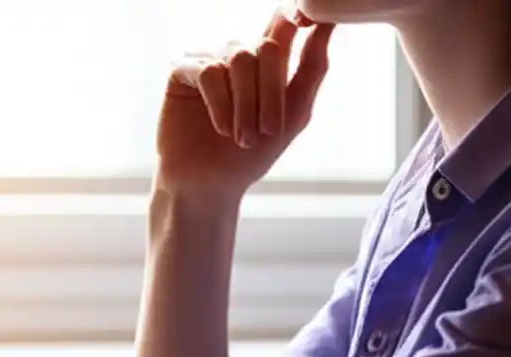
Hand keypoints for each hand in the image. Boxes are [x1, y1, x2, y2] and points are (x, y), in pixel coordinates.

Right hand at [155, 9, 333, 198]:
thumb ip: (312, 68)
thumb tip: (328, 24)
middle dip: (272, 92)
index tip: (307, 22)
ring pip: (240, 59)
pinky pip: (208, 72)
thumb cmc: (250, 155)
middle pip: (267, 47)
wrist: (209, 186)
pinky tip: (220, 127)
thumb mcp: (294, 114)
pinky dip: (219, 104)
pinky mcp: (182, 72)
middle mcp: (238, 55)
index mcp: (267, 62)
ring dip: (246, 104)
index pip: (285, 23)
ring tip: (242, 138)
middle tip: (267, 131)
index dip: (296, 17)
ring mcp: (209, 60)